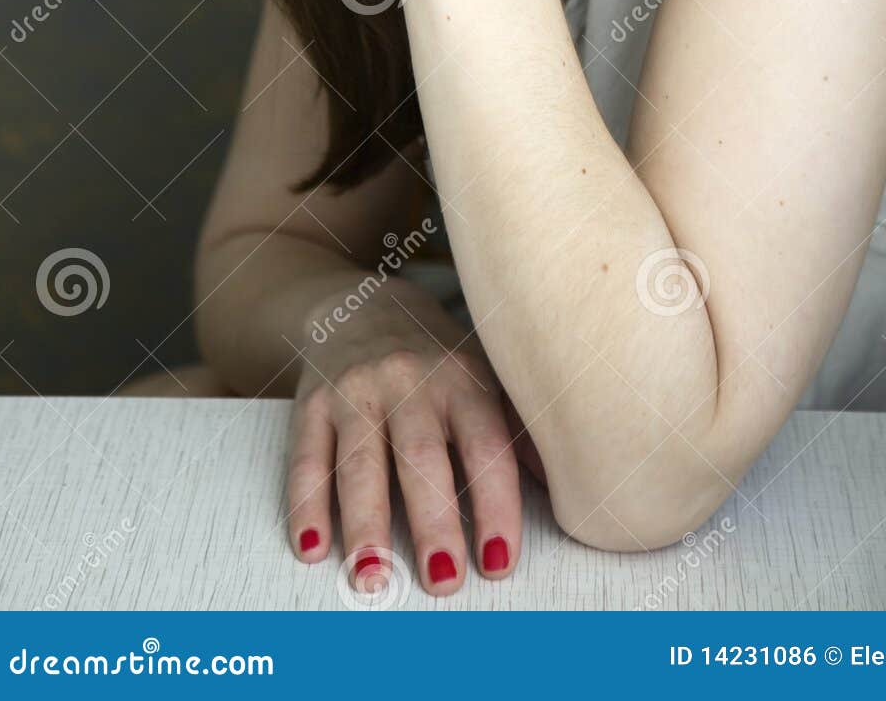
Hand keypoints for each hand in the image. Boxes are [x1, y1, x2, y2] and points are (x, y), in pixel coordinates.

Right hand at [287, 279, 542, 596]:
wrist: (362, 305)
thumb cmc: (438, 360)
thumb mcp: (487, 378)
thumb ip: (521, 433)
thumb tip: (579, 492)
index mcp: (464, 380)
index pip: (486, 447)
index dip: (495, 505)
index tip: (499, 562)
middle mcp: (410, 382)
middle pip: (422, 457)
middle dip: (433, 521)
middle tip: (442, 580)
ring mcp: (357, 391)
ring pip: (360, 463)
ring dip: (365, 524)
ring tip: (373, 577)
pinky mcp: (311, 404)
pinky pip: (306, 460)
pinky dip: (306, 506)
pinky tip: (312, 548)